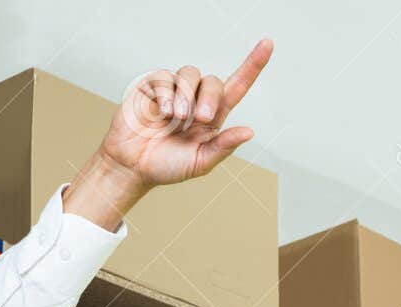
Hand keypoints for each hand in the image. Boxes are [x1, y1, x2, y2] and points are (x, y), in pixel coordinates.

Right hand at [63, 39, 272, 229]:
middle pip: (213, 81)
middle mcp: (195, 99)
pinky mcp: (152, 86)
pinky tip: (161, 112)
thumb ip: (223, 147)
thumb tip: (249, 132)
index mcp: (212, 116)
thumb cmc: (167, 166)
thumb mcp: (200, 163)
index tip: (268, 44)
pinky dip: (166, 93)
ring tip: (177, 117)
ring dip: (187, 94)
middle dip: (210, 97)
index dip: (253, 65)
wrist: (132, 167)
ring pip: (190, 73)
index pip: (236, 86)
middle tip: (200, 118)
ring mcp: (173, 91)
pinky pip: (164, 77)